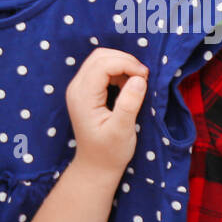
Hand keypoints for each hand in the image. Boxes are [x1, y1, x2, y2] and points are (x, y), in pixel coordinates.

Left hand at [63, 47, 148, 180]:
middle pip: (100, 56)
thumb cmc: (109, 151)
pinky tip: (129, 84)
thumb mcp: (122, 130)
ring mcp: (79, 88)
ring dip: (122, 64)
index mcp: (82, 97)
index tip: (145, 77)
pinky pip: (101, 69)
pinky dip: (118, 70)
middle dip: (125, 60)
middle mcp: (76, 88)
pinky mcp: (86, 91)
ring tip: (138, 81)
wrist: (95, 165)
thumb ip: (129, 103)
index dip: (126, 64)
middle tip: (143, 77)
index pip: (102, 64)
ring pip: (100, 60)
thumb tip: (139, 78)